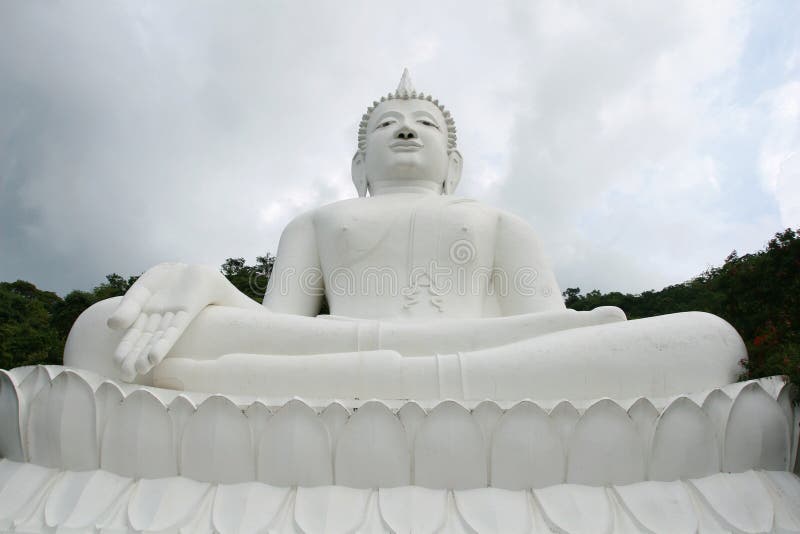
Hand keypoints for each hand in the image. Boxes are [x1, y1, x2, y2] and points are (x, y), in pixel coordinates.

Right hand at [107, 263, 224, 380]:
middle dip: (134, 358)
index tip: (117, 366)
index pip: (132, 337)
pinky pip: (174, 329)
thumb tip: (111, 325)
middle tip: (126, 376)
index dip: (124, 352)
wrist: (191, 269)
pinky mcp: (187, 312)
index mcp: (143, 317)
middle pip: (145, 342)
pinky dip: (164, 342)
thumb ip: (128, 307)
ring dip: (149, 354)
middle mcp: (158, 322)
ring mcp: (172, 317)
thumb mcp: (140, 291)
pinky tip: (155, 355)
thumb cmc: (164, 282)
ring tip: (141, 368)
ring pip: (158, 339)